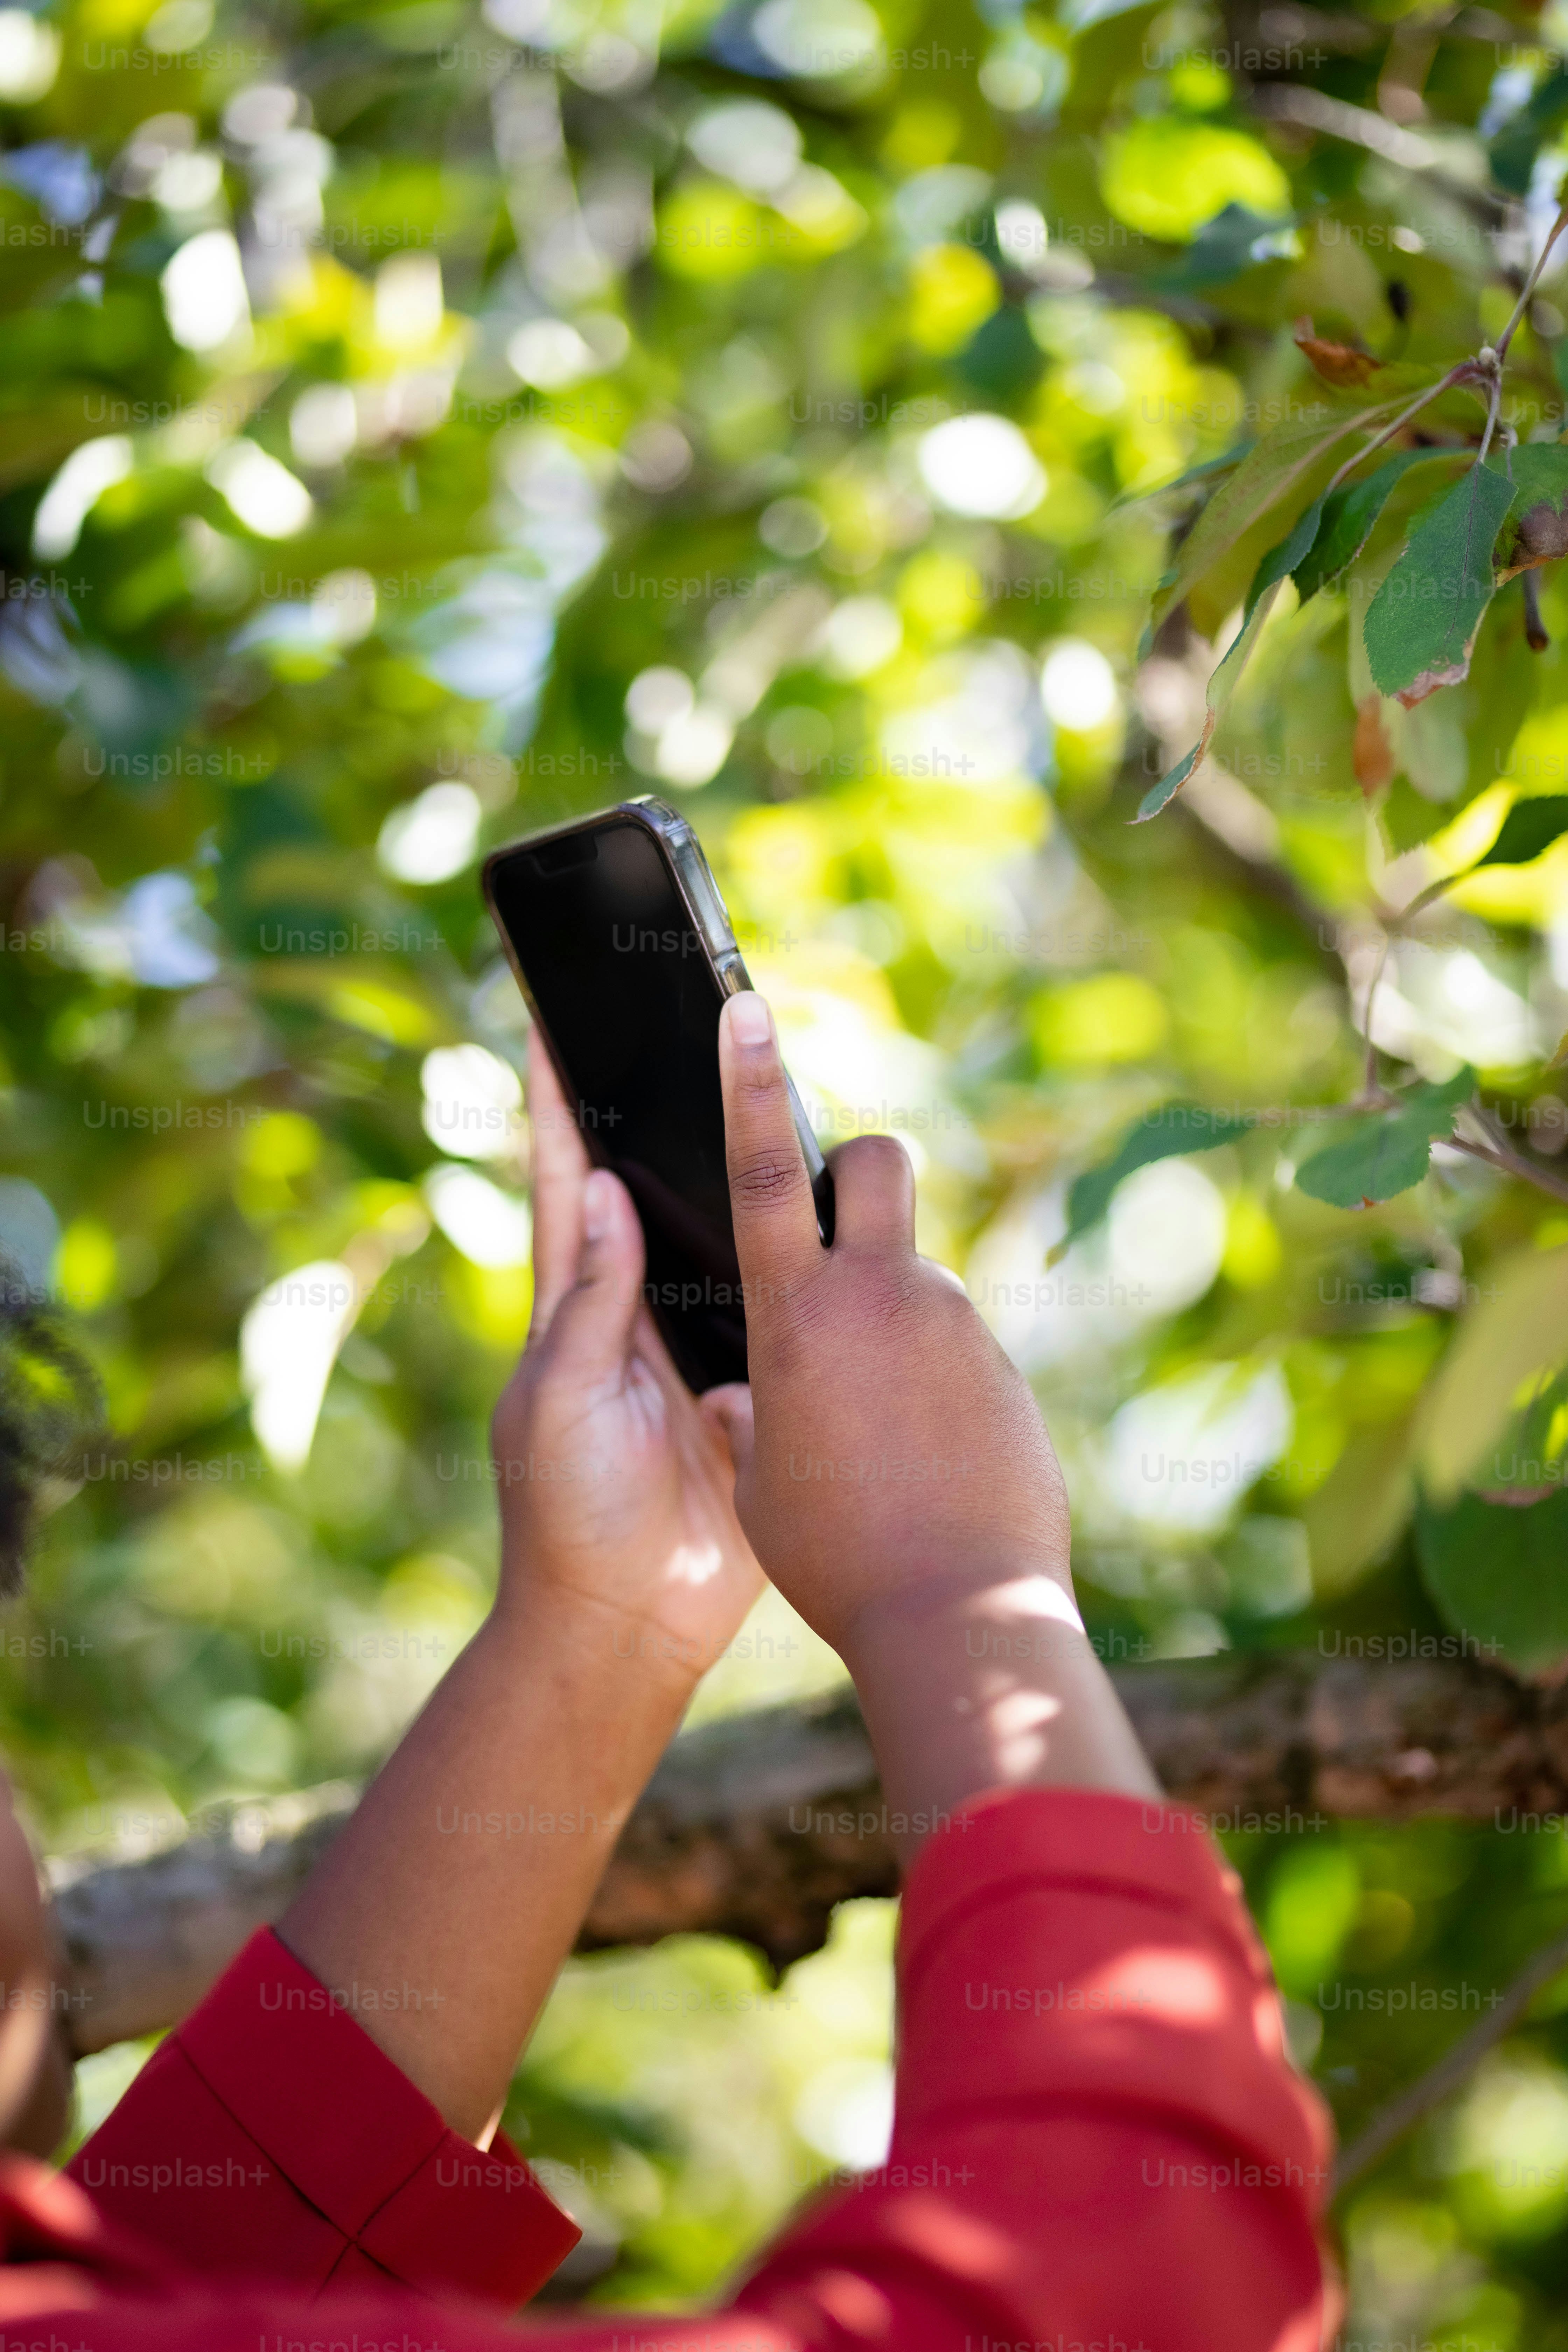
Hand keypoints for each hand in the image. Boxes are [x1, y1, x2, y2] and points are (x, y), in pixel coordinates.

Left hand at [489, 1035, 763, 1692]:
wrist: (630, 1621)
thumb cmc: (569, 1515)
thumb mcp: (563, 1402)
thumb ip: (589, 1304)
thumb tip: (605, 1192)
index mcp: (575, 1307)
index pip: (564, 1181)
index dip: (557, 1101)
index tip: (550, 1018)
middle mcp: (638, 1313)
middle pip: (647, 1188)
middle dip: (656, 1112)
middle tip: (675, 1024)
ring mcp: (697, 1347)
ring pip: (721, 1237)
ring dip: (736, 1173)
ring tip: (764, 1090)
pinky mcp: (754, 1387)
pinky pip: (779, 1307)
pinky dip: (796, 1259)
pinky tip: (831, 1211)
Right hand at [715, 990, 1070, 1647]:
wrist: (960, 1615)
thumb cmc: (836, 1560)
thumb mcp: (759, 1481)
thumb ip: (754, 1412)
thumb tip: (753, 1393)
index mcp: (798, 1318)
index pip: (764, 1169)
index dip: (748, 1080)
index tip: (745, 1009)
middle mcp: (883, 1298)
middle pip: (878, 1163)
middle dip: (856, 1166)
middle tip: (839, 1224)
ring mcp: (953, 1326)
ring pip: (916, 1275)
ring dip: (892, 1316)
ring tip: (884, 1424)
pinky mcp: (1002, 1368)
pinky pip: (955, 1345)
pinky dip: (933, 1379)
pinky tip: (930, 1457)